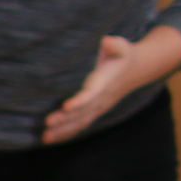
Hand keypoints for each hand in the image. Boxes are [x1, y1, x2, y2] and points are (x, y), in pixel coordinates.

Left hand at [42, 26, 180, 143]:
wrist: (134, 70)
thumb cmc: (122, 56)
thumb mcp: (121, 47)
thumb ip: (115, 45)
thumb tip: (108, 41)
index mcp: (105, 83)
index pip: (92, 94)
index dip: (80, 102)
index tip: (66, 107)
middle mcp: (101, 99)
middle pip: (83, 112)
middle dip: (65, 120)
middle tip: (48, 124)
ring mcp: (98, 108)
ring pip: (80, 122)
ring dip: (63, 131)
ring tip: (46, 138)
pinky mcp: (94, 111)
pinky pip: (80, 125)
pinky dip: (67, 133)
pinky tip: (53, 139)